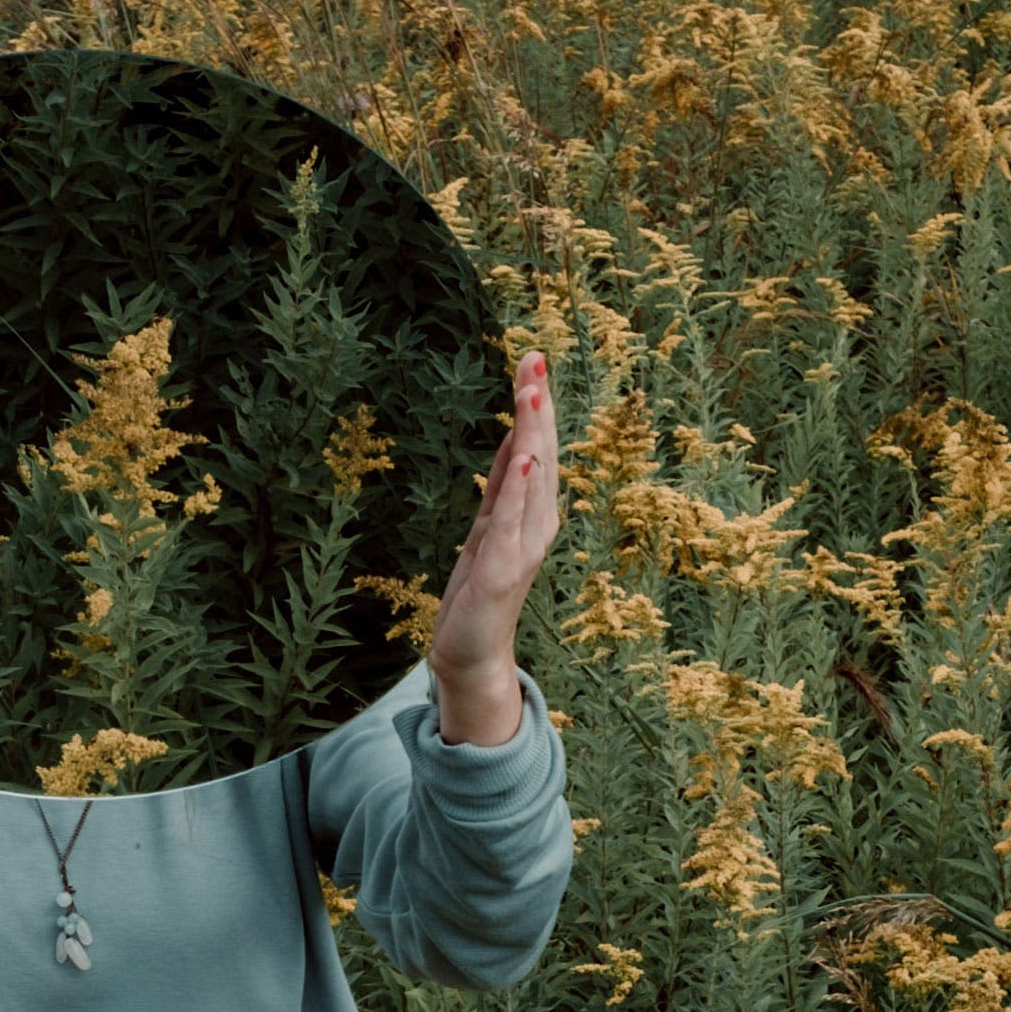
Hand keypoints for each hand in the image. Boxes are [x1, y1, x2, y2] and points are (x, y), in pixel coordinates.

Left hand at [429, 349, 560, 684]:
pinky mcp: (502, 572)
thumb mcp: (489, 524)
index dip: (535, 405)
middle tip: (535, 360)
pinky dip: (519, 491)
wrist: (470, 652)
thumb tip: (518, 435)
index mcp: (533, 511)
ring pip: (531, 481)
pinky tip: (524, 462)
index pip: (536, 447)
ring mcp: (523, 548)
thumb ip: (504, 483)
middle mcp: (537, 525)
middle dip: (537, 408)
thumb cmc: (482, 589)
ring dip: (532, 437)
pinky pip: (510, 524)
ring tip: (532, 396)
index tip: (532, 359)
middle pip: (540, 455)